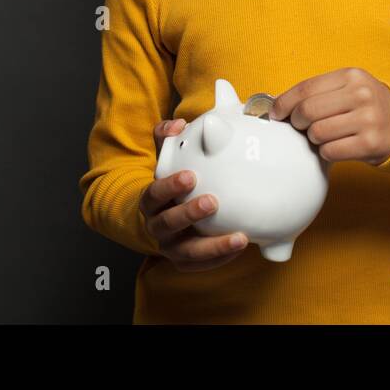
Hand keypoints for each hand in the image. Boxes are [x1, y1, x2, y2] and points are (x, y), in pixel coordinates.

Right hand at [138, 118, 248, 270]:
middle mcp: (156, 226)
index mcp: (150, 201)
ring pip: (187, 251)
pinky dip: (219, 258)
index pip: (154, 194)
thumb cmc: (169, 184)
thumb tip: (178, 124)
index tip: (190, 176)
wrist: (158, 217)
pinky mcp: (184, 261)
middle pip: (168, 223)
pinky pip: (201, 265)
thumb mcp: (164, 159)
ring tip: (239, 238)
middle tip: (213, 202)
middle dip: (189, 213)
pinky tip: (240, 247)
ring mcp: (169, 247)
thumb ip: (167, 137)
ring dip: (213, 246)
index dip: (170, 186)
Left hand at [269, 67, 389, 164]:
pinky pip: (330, 151)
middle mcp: (361, 94)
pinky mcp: (371, 143)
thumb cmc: (365, 107)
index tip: (275, 113)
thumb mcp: (349, 88)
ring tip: (324, 136)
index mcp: (351, 76)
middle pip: (307, 111)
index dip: (284, 102)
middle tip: (302, 127)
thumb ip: (319, 92)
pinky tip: (336, 147)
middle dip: (297, 123)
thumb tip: (278, 106)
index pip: (306, 88)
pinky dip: (326, 152)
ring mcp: (368, 119)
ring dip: (314, 139)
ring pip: (317, 133)